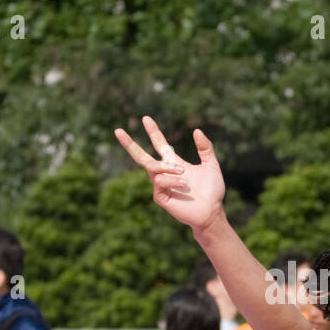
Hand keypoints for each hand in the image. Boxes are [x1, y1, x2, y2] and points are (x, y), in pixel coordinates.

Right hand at [113, 117, 224, 232]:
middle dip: (129, 144)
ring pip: (153, 168)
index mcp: (174, 163)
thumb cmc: (212, 191)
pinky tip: (183, 185)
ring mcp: (161, 185)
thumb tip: (196, 130)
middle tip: (118, 131)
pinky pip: (159, 183)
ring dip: (167, 168)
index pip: (159, 144)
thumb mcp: (211, 165)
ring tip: (184, 175)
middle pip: (141, 156)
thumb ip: (205, 148)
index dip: (153, 131)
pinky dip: (171, 180)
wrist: (212, 211)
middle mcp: (164, 173)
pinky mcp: (161, 197)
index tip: (146, 118)